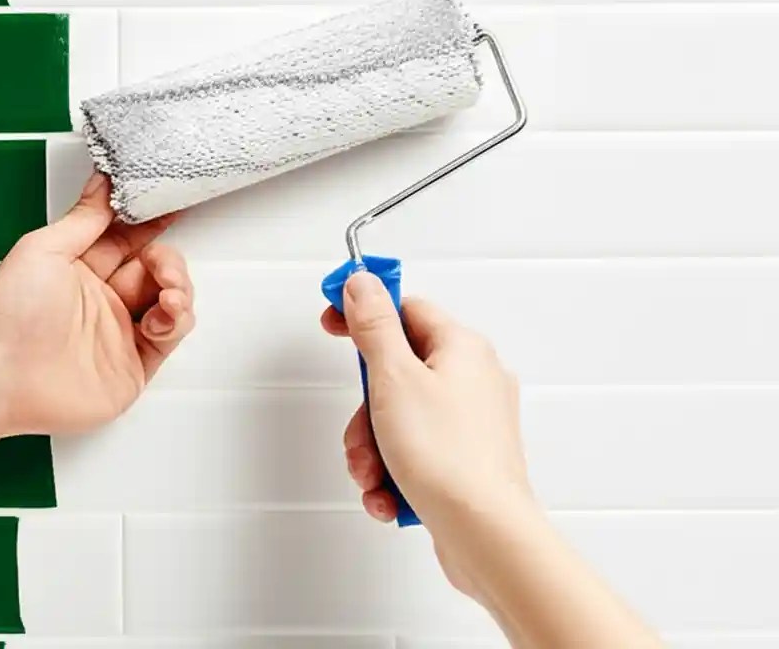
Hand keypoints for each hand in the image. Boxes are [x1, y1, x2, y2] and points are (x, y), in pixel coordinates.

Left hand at [0, 172, 194, 435]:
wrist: (1, 377)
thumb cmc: (9, 313)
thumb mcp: (45, 248)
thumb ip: (84, 217)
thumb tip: (105, 180)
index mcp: (79, 269)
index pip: (127, 240)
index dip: (150, 223)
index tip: (170, 204)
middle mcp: (102, 300)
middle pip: (154, 269)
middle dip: (168, 260)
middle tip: (161, 263)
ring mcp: (119, 333)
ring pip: (170, 301)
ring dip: (178, 288)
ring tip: (168, 291)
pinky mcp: (133, 367)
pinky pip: (170, 337)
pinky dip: (177, 320)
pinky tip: (164, 314)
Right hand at [321, 270, 532, 600]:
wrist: (484, 532)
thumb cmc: (449, 458)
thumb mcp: (393, 379)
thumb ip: (374, 327)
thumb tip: (363, 285)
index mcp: (462, 348)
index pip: (405, 308)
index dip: (364, 311)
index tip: (334, 316)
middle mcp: (474, 380)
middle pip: (395, 373)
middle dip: (365, 410)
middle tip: (361, 431)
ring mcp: (471, 422)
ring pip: (399, 419)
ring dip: (373, 449)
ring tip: (374, 474)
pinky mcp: (466, 460)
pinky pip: (414, 454)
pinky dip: (393, 473)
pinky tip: (389, 493)